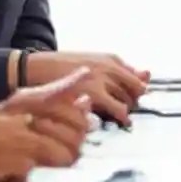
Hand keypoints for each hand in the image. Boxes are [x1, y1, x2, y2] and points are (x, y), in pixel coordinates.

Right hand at [0, 81, 93, 181]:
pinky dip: (45, 169)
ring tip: (56, 164)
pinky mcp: (4, 155)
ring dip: (65, 156)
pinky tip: (30, 174)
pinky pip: (42, 160)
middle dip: (77, 135)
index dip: (75, 91)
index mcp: (9, 104)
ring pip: (60, 140)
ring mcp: (9, 133)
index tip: (88, 92)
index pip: (53, 91)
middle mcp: (12, 113)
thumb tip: (68, 110)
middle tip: (72, 150)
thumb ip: (28, 119)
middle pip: (67, 116)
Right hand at [25, 52, 148, 125]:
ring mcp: (102, 79)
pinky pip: (118, 109)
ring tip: (118, 117)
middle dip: (133, 102)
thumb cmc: (60, 70)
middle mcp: (109, 66)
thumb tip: (146, 76)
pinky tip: (120, 122)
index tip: (133, 100)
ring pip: (129, 100)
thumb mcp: (90, 65)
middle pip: (136, 89)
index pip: (138, 77)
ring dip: (126, 110)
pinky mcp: (93, 93)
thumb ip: (116, 73)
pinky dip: (122, 117)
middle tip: (125, 111)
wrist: (34, 69)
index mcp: (110, 59)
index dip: (138, 92)